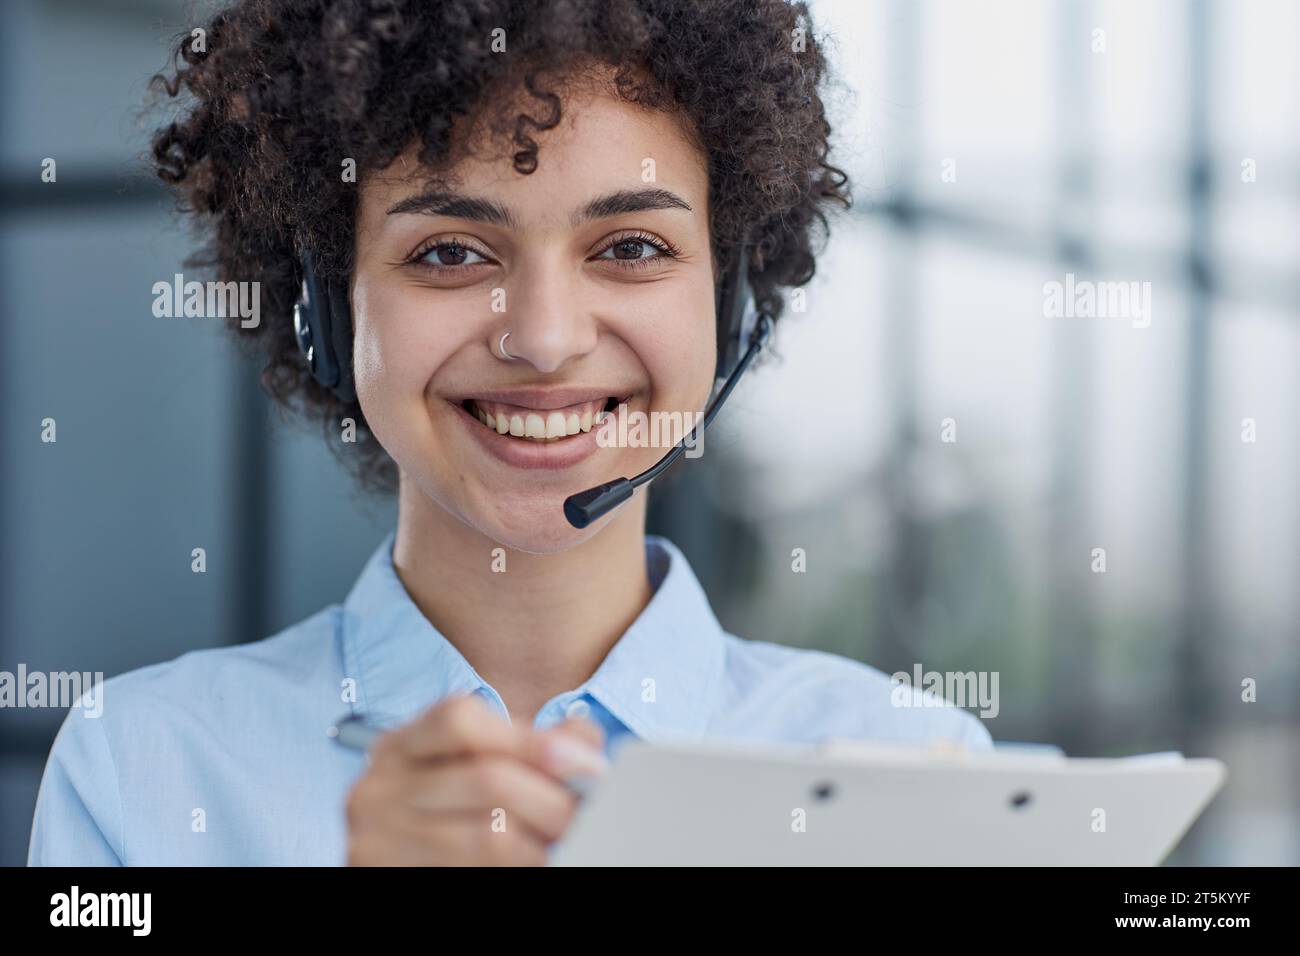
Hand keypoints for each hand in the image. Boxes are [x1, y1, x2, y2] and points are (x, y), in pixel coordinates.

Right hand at [345, 693, 606, 865]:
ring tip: (565, 846)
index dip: (531, 740)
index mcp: (400, 746)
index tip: (583, 766)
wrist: (420, 868)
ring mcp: (376, 837)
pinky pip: (475, 873)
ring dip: (543, 845)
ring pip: (490, 836)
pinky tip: (534, 864)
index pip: (459, 719)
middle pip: (487, 778)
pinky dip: (521, 870)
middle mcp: (377, 787)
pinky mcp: (384, 876)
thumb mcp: (483, 768)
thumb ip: (537, 745)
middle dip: (554, 801)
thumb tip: (583, 754)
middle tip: (586, 817)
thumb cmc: (460, 818)